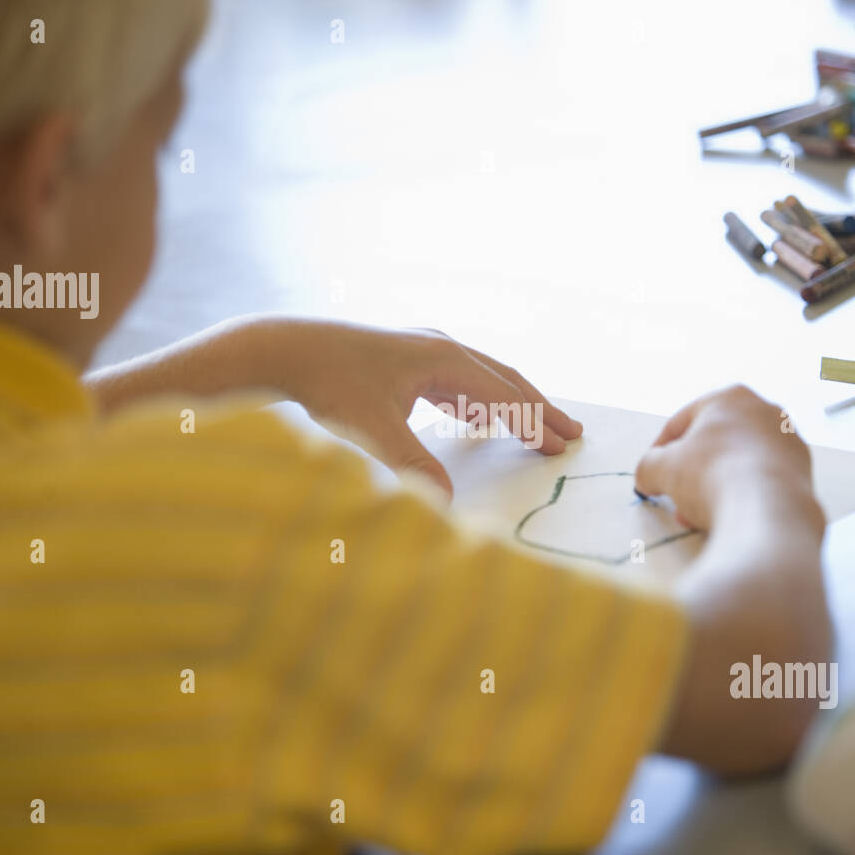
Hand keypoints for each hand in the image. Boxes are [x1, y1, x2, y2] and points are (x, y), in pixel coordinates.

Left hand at [261, 319, 581, 495]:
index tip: (562, 445)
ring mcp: (422, 349)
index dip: (535, 422)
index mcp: (444, 359)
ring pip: (481, 378)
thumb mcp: (373, 430)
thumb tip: (444, 507)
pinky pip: (456, 380)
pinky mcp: (404, 358)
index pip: (505, 395)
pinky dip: (478, 401)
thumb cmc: (328, 383)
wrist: (284, 349)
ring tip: (534, 427)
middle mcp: (440, 347)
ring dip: (510, 404)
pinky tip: (477, 418)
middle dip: (537, 409)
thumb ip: (413, 467)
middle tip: (570, 433)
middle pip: (504, 380)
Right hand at [634, 385, 819, 531]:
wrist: (766, 511)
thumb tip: (649, 477)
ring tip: (698, 515)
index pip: (682, 421)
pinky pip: (762, 482)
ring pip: (739, 465)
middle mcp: (765, 411)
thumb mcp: (659, 469)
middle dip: (691, 473)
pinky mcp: (804, 472)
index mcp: (730, 397)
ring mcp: (789, 442)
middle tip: (676, 496)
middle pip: (715, 444)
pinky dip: (743, 496)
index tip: (652, 473)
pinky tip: (728, 518)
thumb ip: (648, 467)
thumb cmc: (709, 475)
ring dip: (715, 488)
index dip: (660, 450)